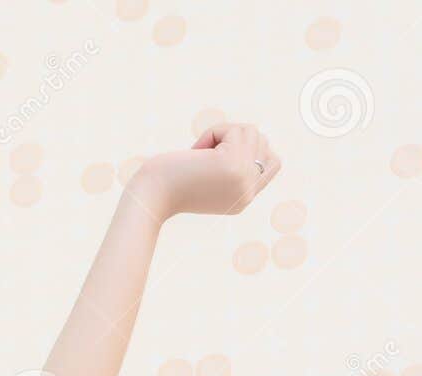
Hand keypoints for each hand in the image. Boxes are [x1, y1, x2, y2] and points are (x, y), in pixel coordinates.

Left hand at [133, 122, 280, 218]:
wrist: (149, 198)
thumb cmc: (166, 185)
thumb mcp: (204, 176)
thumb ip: (229, 163)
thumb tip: (245, 134)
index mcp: (242, 199)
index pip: (272, 164)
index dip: (254, 148)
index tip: (222, 151)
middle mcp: (248, 192)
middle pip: (263, 142)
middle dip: (235, 137)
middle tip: (204, 151)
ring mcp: (244, 178)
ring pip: (251, 132)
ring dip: (222, 133)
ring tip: (198, 152)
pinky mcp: (233, 163)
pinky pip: (234, 129)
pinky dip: (212, 132)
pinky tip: (195, 151)